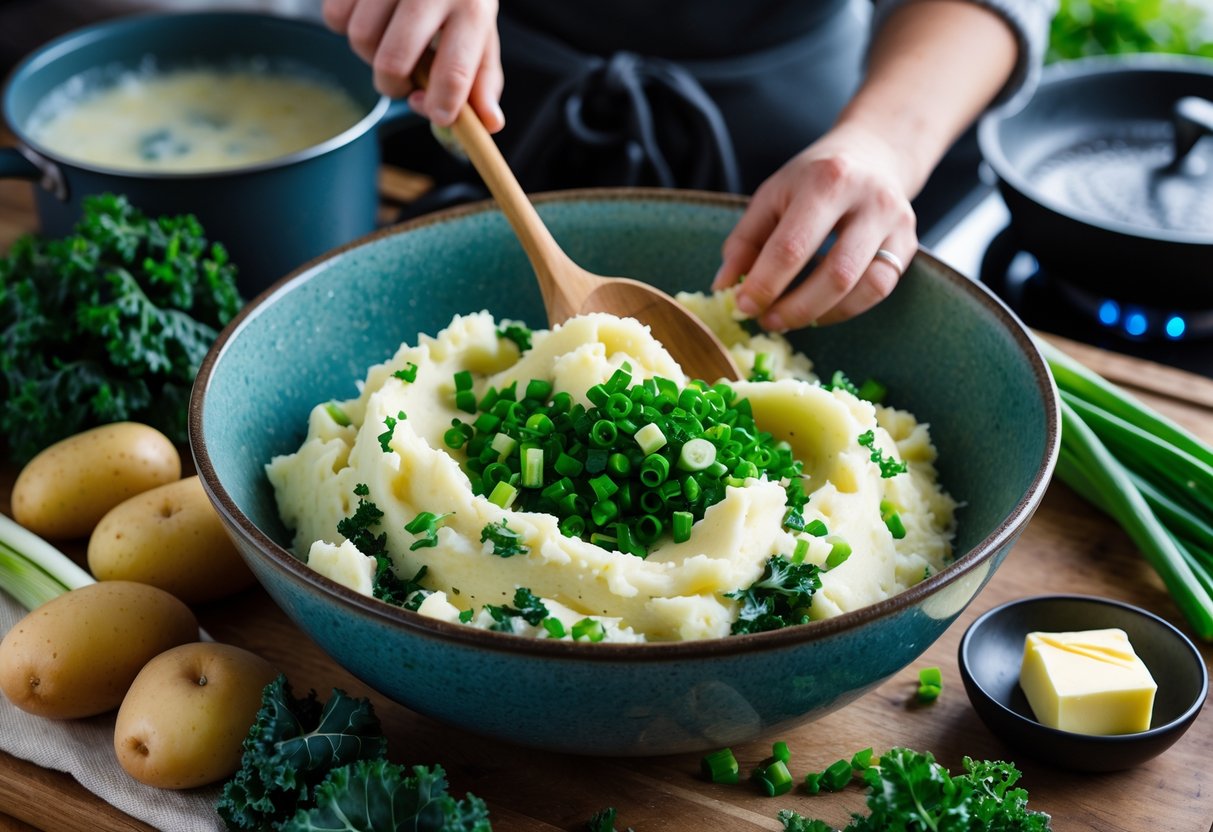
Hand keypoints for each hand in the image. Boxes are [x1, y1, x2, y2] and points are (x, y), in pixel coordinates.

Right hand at [322, 0, 504, 130]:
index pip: (456, 73)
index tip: (436, 114)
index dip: (442, 106)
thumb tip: (489, 124)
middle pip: (393, 62)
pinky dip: (346, 26)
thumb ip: (482, 79)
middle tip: (402, 81)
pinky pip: (334, 16)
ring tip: (388, 40)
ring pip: (360, 40)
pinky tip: (370, 16)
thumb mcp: (481, 31)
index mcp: (472, 10)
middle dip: (393, 87)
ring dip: (369, 55)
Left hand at [711, 122, 917, 331]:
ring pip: (864, 287)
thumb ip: (744, 242)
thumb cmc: (813, 178)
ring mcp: (897, 223)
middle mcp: (870, 200)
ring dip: (821, 314)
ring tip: (789, 319)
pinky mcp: (909, 244)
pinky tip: (818, 311)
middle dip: (796, 308)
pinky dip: (844, 309)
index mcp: (828, 180)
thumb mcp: (772, 197)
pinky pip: (878, 290)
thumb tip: (723, 288)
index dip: (766, 284)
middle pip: (836, 273)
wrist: (873, 153)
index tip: (743, 306)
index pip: (793, 246)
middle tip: (767, 320)